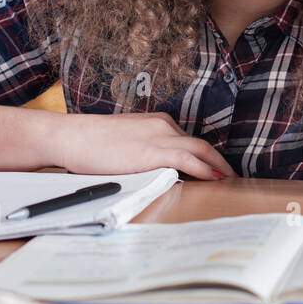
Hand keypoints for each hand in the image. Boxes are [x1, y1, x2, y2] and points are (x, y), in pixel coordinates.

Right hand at [60, 112, 233, 180]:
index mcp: (156, 122)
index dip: (206, 156)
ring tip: (230, 180)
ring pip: (201, 149)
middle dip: (219, 161)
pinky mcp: (153, 151)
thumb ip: (144, 151)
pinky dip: (205, 169)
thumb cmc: (90, 143)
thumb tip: (156, 170)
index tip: (216, 168)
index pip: (189, 141)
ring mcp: (159, 136)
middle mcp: (163, 125)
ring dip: (218, 166)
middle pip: (201, 143)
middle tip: (231, 175)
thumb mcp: (124, 143)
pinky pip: (189, 159)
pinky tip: (215, 178)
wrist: (71, 136)